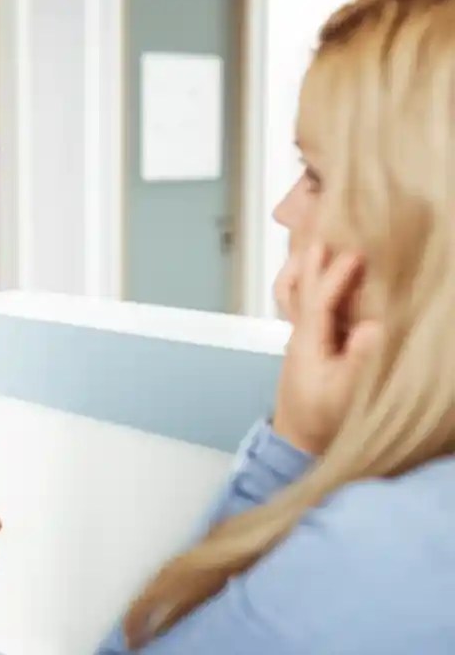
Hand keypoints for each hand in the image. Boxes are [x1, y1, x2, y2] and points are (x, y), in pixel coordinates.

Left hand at [272, 243, 382, 454]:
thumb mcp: (343, 394)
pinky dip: (307, 282)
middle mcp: (299, 333)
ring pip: (294, 292)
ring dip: (304, 267)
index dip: (335, 276)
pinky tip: (317, 273)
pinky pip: (303, 302)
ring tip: (315, 240)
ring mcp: (301, 336)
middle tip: (326, 227)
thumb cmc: (321, 418)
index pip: (318, 300)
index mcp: (308, 342)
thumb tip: (371, 328)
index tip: (354, 254)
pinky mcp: (308, 341)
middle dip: (313, 259)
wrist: (298, 438)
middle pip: (299, 287)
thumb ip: (356, 362)